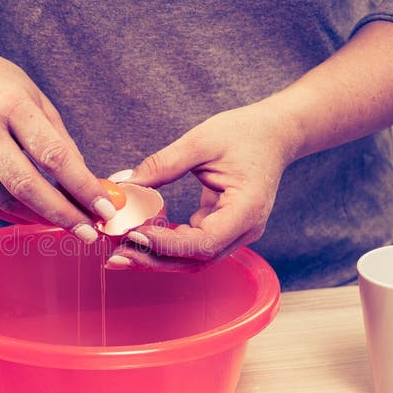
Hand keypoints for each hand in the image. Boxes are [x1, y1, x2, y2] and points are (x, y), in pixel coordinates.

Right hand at [0, 46, 117, 239]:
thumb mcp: (37, 99)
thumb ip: (61, 140)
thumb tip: (87, 183)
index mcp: (12, 106)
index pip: (53, 155)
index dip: (82, 186)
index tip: (105, 208)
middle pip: (27, 185)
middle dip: (63, 213)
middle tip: (90, 232)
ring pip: (6, 200)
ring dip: (42, 217)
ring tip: (69, 224)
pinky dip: (17, 215)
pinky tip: (38, 217)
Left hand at [106, 99, 296, 269]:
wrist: (276, 133)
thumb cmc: (245, 132)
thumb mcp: (201, 141)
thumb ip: (164, 164)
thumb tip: (126, 183)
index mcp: (246, 210)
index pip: (203, 242)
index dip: (167, 244)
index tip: (134, 234)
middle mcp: (245, 230)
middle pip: (196, 259)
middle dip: (154, 260)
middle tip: (116, 255)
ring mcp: (238, 233)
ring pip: (194, 258)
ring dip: (158, 257)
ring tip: (122, 252)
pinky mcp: (226, 228)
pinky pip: (194, 245)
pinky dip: (168, 244)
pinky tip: (141, 236)